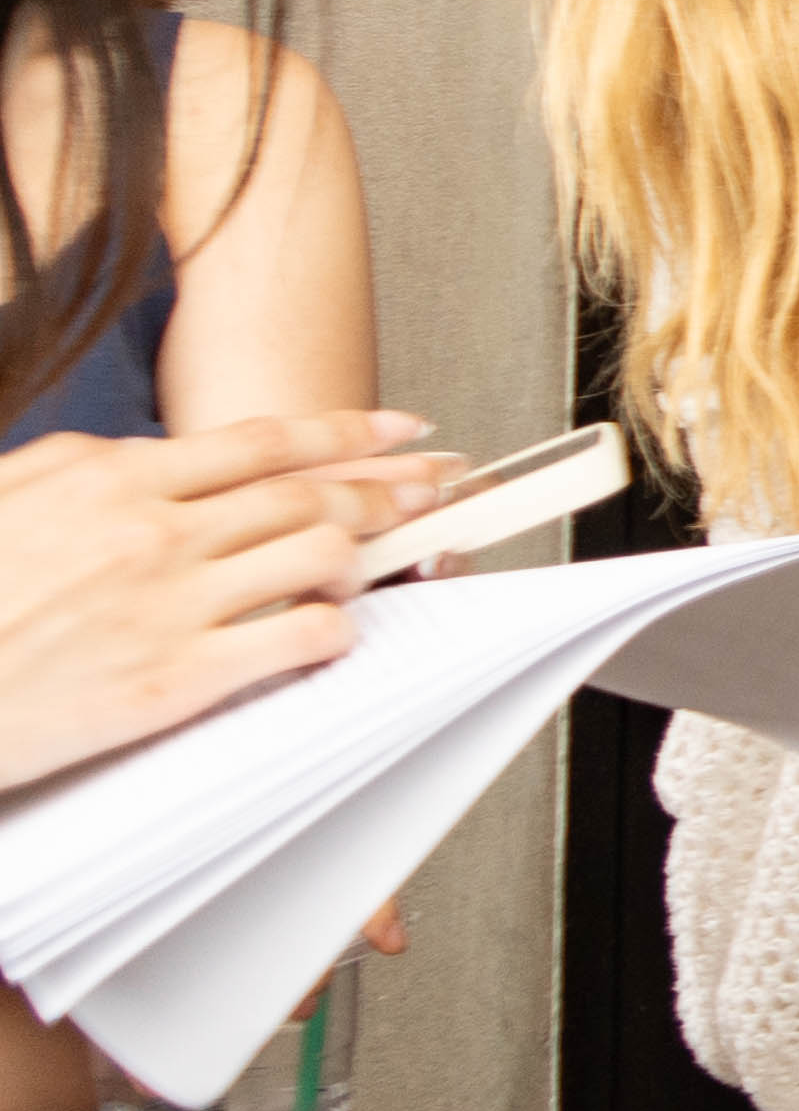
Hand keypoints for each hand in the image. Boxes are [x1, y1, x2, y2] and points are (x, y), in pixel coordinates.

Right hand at [0, 415, 447, 795]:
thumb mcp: (10, 492)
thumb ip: (89, 468)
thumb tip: (147, 455)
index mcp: (113, 480)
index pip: (265, 443)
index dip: (351, 434)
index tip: (406, 430)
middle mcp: (154, 532)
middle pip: (309, 495)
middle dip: (392, 486)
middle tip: (443, 484)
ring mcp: (169, 604)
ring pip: (319, 557)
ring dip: (371, 553)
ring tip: (400, 553)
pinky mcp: (173, 680)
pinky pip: (296, 640)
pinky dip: (336, 628)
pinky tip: (343, 627)